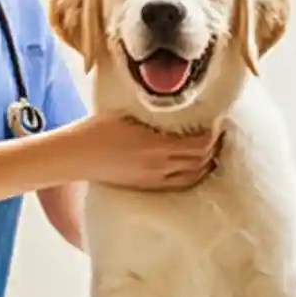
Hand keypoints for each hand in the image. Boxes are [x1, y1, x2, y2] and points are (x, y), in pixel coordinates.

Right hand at [69, 112, 222, 190]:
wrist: (76, 156)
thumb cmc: (96, 130)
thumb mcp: (128, 115)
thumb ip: (153, 115)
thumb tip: (174, 109)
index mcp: (155, 145)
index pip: (199, 144)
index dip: (214, 134)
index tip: (218, 121)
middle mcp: (158, 166)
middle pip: (202, 161)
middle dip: (215, 147)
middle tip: (219, 133)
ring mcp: (154, 179)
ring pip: (194, 175)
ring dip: (207, 162)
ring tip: (212, 149)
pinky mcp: (147, 186)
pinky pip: (181, 184)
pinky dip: (194, 174)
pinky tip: (195, 166)